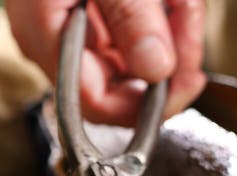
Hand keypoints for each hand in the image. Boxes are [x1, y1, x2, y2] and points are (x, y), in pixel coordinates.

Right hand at [5, 0, 206, 124]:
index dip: (144, 103)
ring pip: (129, 58)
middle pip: (118, 83)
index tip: (185, 80)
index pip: (96, 103)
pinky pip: (126, 31)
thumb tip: (158, 70)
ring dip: (167, 32)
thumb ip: (131, 17)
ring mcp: (68, 25)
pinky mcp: (86, 11)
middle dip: (166, 58)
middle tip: (191, 20)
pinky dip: (155, 16)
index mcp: (45, 34)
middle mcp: (53, 39)